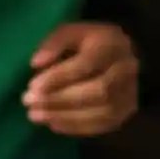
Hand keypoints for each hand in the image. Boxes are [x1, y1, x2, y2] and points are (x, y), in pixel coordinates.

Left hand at [23, 22, 138, 136]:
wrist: (119, 53)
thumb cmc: (87, 42)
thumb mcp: (69, 31)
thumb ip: (53, 43)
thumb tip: (36, 63)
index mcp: (111, 44)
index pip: (87, 64)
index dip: (59, 77)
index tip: (32, 86)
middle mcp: (126, 69)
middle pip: (97, 91)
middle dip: (60, 99)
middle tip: (29, 102)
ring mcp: (130, 92)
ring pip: (102, 111)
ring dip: (65, 116)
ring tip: (35, 115)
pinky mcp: (126, 110)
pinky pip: (104, 124)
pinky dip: (77, 127)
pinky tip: (53, 124)